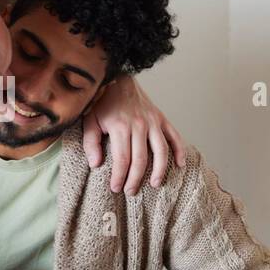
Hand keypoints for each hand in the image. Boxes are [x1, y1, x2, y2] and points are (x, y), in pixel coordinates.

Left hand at [83, 78, 185, 194]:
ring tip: (154, 184)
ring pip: (161, 151)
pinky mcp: (161, 118)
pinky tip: (180, 165)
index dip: (119, 176)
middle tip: (130, 191)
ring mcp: (153, 121)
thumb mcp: (89, 120)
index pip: (122, 159)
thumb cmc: (102, 102)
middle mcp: (139, 125)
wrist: (118, 78)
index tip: (116, 188)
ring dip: (159, 170)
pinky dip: (180, 150)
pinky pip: (174, 136)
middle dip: (135, 179)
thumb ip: (90, 142)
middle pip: (141, 159)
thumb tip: (95, 164)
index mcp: (120, 127)